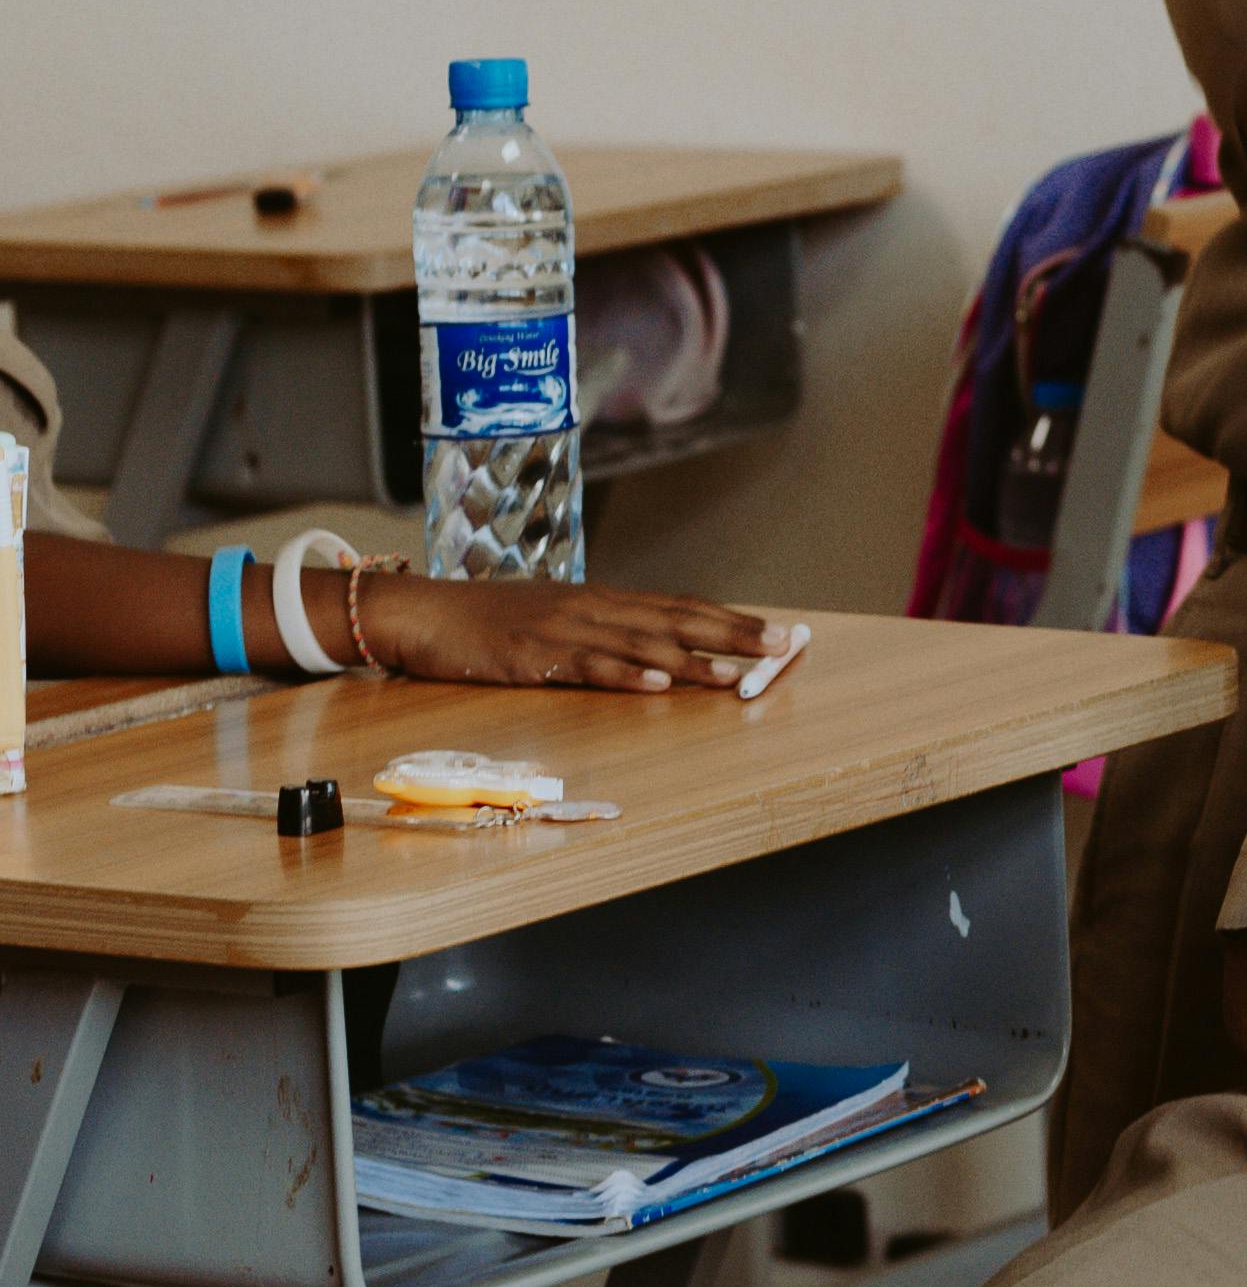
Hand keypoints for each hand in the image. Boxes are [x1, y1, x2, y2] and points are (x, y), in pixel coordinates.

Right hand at [354, 572, 781, 694]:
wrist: (421, 614)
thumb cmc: (488, 623)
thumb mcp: (555, 621)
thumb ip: (602, 633)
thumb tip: (653, 651)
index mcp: (600, 600)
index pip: (679, 606)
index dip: (730, 618)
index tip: (778, 631)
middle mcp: (590, 608)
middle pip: (674, 621)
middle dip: (732, 634)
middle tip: (784, 646)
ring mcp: (562, 630)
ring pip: (639, 644)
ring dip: (691, 660)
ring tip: (736, 673)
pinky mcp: (532, 656)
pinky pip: (585, 667)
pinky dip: (624, 676)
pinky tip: (656, 686)